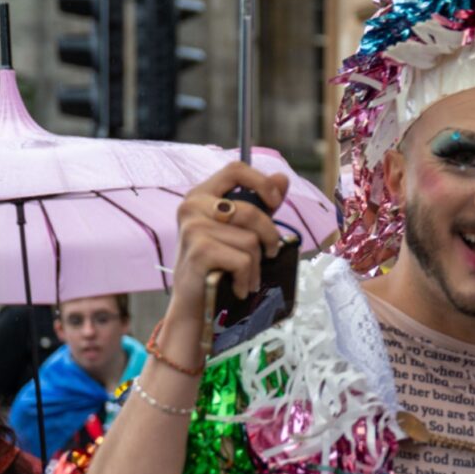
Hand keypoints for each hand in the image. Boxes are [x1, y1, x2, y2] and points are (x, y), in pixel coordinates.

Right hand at [169, 163, 289, 322]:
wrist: (194, 303)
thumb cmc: (218, 264)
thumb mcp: (239, 229)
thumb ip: (260, 203)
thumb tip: (283, 177)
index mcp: (201, 195)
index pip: (235, 170)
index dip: (262, 182)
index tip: (276, 201)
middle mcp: (192, 206)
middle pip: (251, 211)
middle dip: (269, 238)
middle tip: (269, 255)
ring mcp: (193, 228)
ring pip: (250, 241)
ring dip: (256, 266)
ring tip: (246, 277)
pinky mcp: (198, 252)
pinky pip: (243, 261)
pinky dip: (247, 279)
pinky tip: (238, 286)